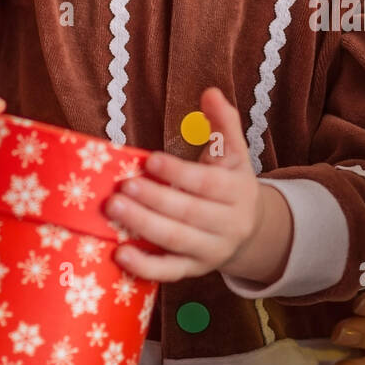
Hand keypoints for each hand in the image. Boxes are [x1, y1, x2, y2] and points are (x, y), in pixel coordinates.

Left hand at [103, 87, 269, 281]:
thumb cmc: (231, 182)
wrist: (250, 231)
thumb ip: (223, 121)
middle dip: (155, 200)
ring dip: (144, 226)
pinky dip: (145, 267)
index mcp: (238, 191)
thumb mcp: (234, 151)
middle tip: (122, 186)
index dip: (179, 173)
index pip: (208, 184)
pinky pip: (169, 272)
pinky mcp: (194, 270)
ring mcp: (211, 251)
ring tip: (114, 208)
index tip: (150, 161)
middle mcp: (229, 224)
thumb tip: (210, 91)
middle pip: (189, 214)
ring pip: (177, 241)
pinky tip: (120, 253)